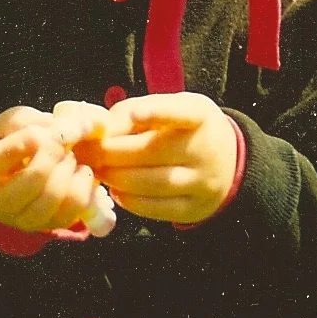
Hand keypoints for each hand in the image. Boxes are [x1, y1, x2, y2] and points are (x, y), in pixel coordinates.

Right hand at [0, 106, 107, 233]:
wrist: (10, 172)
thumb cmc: (7, 142)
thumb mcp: (9, 122)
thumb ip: (30, 123)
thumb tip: (59, 135)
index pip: (9, 152)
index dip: (35, 137)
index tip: (45, 131)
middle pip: (34, 179)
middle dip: (54, 154)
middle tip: (59, 143)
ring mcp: (18, 220)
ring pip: (53, 198)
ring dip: (68, 169)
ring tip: (67, 156)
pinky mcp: (43, 227)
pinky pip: (72, 211)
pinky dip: (83, 186)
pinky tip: (78, 171)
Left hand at [96, 92, 237, 223]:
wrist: (228, 163)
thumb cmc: (185, 129)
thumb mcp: (171, 108)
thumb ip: (134, 113)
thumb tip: (99, 133)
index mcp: (200, 117)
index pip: (180, 113)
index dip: (156, 112)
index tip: (134, 114)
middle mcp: (205, 150)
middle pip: (151, 152)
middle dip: (111, 153)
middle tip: (88, 153)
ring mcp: (202, 183)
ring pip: (149, 183)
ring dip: (115, 178)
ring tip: (99, 171)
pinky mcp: (194, 209)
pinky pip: (153, 208)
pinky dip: (128, 200)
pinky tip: (117, 190)